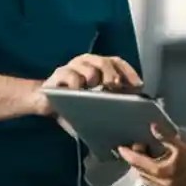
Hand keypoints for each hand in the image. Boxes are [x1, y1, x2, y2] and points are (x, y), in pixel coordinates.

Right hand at [28, 54, 142, 115]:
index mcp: (98, 67)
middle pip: (105, 62)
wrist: (46, 102)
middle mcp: (87, 63)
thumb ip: (110, 106)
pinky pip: (70, 76)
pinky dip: (77, 84)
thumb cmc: (75, 104)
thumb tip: (129, 123)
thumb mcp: (94, 104)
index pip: (118, 63)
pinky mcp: (59, 74)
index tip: (138, 86)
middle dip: (113, 74)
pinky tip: (78, 92)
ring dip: (94, 77)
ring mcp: (73, 67)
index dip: (129, 72)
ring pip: (88, 67)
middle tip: (115, 86)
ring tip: (95, 88)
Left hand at [118, 124, 185, 185]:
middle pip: (142, 174)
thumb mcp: (182, 146)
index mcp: (163, 173)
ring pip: (150, 182)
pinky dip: (155, 177)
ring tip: (149, 156)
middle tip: (140, 146)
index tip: (121, 148)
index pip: (139, 163)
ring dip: (145, 170)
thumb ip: (165, 137)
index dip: (129, 154)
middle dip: (137, 161)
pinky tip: (160, 167)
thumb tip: (153, 127)